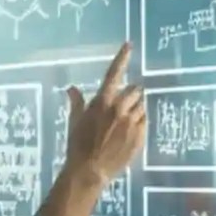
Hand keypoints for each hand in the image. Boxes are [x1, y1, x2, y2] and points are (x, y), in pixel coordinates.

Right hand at [63, 43, 145, 185]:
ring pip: (141, 105)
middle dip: (130, 94)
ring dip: (135, 108)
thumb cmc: (78, 145)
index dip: (122, 57)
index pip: (114, 73)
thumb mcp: (74, 121)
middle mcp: (119, 108)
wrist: (89, 170)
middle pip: (134, 90)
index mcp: (102, 101)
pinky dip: (138, 122)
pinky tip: (128, 132)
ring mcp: (131, 122)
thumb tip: (71, 88)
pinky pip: (144, 121)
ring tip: (124, 122)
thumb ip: (77, 102)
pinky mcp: (140, 135)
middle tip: (122, 105)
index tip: (129, 45)